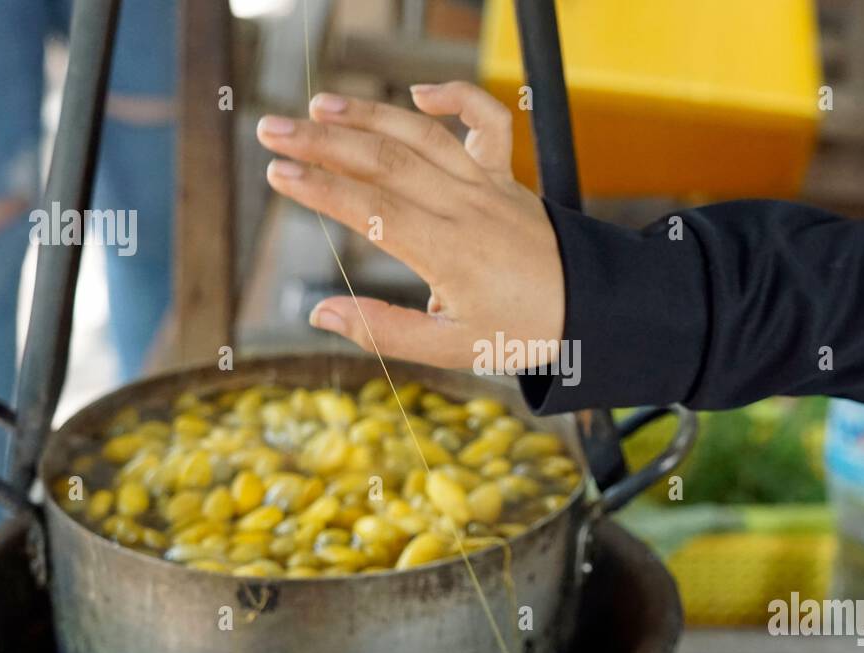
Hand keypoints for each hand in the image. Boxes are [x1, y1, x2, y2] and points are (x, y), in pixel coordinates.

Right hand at [256, 81, 564, 369]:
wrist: (591, 308)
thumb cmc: (520, 332)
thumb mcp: (452, 349)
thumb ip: (385, 331)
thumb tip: (320, 315)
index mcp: (449, 254)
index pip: (373, 210)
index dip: (321, 189)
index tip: (278, 174)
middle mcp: (465, 209)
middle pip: (385, 161)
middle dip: (323, 142)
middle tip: (271, 130)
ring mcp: (487, 186)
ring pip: (421, 136)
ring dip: (368, 113)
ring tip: (319, 105)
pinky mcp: (505, 176)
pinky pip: (485, 122)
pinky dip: (455, 97)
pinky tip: (416, 93)